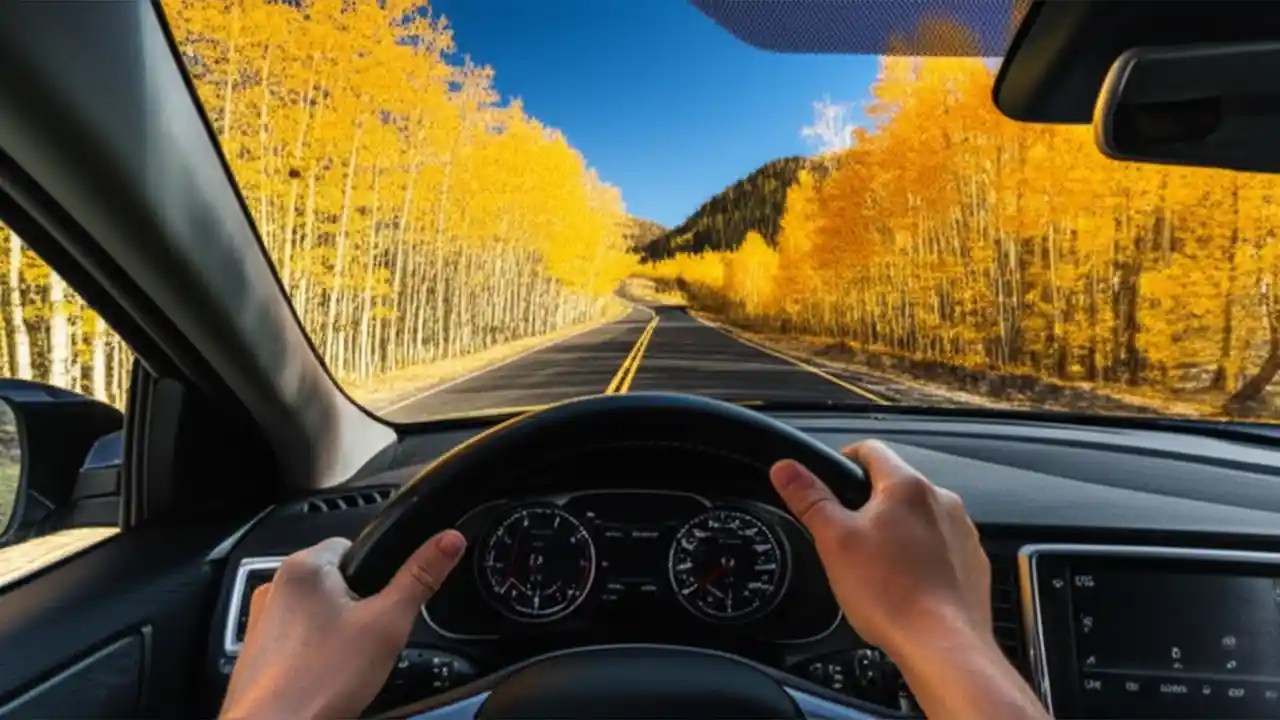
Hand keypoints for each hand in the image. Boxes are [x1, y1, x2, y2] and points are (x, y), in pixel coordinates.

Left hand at [220, 530, 466, 719]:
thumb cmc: (322, 679)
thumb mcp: (387, 624)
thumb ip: (420, 578)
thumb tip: (449, 540)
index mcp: (304, 566)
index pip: (354, 547)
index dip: (378, 575)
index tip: (383, 606)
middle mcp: (275, 586)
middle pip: (337, 582)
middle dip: (358, 608)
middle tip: (368, 640)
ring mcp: (262, 620)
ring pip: (318, 612)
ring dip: (336, 631)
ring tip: (345, 662)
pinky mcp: (258, 651)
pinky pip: (299, 639)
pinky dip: (315, 652)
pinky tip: (325, 675)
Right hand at [770, 440, 1046, 718]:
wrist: (942, 644)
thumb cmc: (891, 594)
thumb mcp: (834, 540)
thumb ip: (809, 498)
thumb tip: (786, 468)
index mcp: (906, 486)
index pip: (870, 450)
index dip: (844, 460)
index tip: (832, 480)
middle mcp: (942, 501)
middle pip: (895, 486)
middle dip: (869, 505)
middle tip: (847, 535)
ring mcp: (961, 532)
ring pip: (919, 518)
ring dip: (897, 531)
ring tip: (876, 566)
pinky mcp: (971, 561)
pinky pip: (940, 547)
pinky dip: (920, 557)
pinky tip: (904, 583)